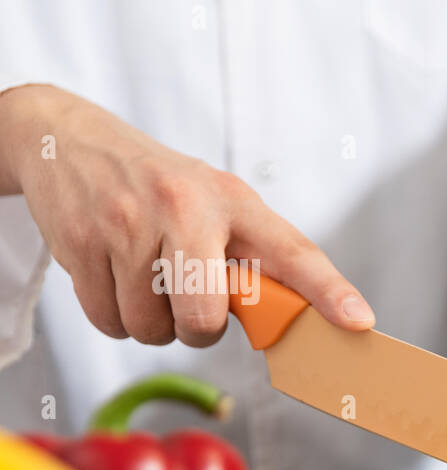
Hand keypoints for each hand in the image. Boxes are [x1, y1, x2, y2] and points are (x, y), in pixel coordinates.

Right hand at [0, 84, 372, 346]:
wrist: (66, 140)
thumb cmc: (158, 187)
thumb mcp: (215, 203)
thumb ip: (251, 257)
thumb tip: (282, 324)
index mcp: (233, 201)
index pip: (292, 251)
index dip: (329, 291)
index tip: (359, 322)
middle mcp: (184, 208)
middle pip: (204, 317)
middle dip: (197, 328)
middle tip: (188, 301)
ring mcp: (127, 224)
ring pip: (151, 329)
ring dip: (150, 321)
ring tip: (145, 276)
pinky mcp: (79, 242)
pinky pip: (108, 322)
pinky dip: (113, 316)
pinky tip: (113, 275)